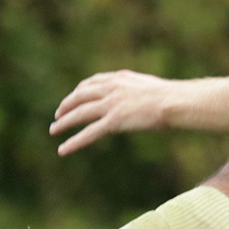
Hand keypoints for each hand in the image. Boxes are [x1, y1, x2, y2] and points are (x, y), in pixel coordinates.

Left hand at [51, 70, 182, 154]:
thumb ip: (137, 90)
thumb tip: (140, 98)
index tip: (73, 97)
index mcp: (120, 78)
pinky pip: (89, 133)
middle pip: (80, 96)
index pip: (92, 82)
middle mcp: (111, 89)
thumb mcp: (149, 87)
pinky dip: (74, 142)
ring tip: (53, 130)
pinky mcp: (114, 121)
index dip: (79, 91)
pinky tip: (63, 149)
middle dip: (66, 105)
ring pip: (80, 114)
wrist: (174, 101)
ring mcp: (111, 104)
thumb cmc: (171, 97)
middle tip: (57, 114)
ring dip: (64, 122)